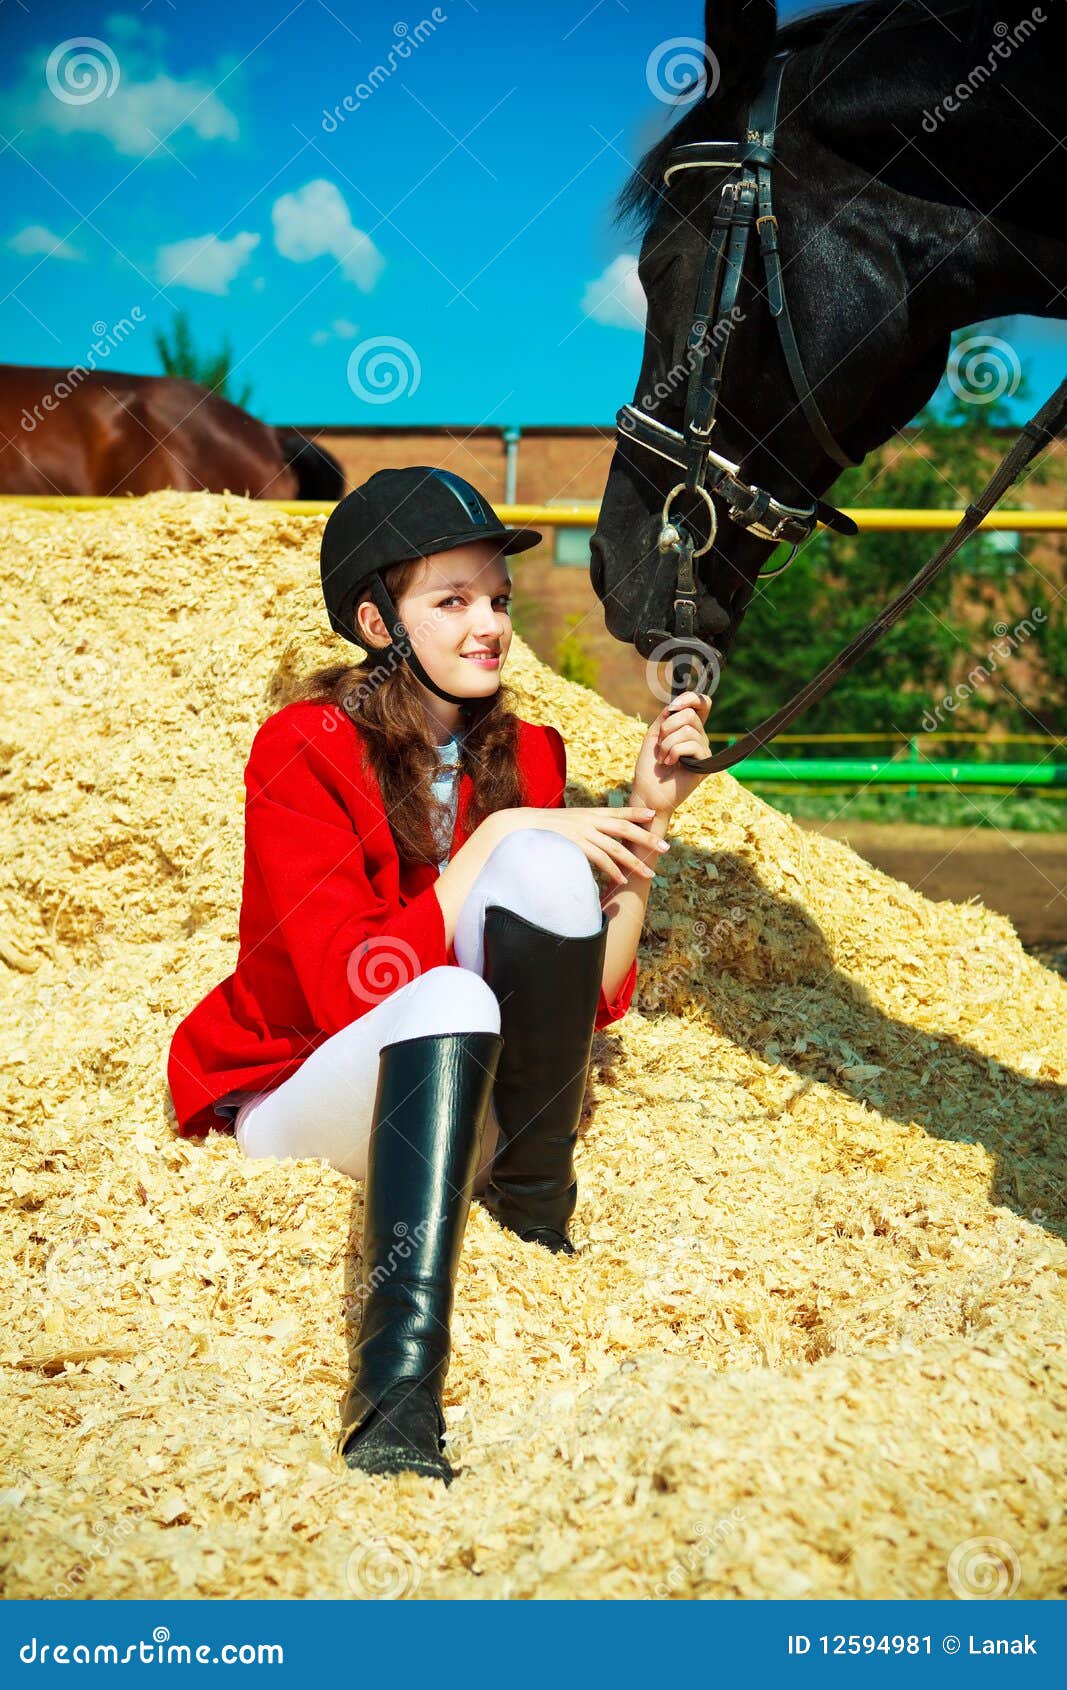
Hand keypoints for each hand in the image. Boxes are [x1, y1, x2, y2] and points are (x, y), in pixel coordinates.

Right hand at [488, 804, 667, 887]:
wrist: (514, 828)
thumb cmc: (539, 830)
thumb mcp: (564, 825)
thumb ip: (581, 830)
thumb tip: (591, 840)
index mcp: (587, 814)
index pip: (617, 811)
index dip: (637, 812)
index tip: (654, 814)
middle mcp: (588, 820)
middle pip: (625, 827)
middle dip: (647, 837)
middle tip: (665, 847)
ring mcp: (582, 832)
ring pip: (616, 847)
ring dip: (635, 862)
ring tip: (649, 873)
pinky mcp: (575, 845)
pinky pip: (599, 859)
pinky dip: (613, 870)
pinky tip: (622, 880)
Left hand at [631, 690, 712, 815]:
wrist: (648, 793)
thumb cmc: (649, 767)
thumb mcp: (654, 735)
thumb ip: (666, 718)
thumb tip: (676, 706)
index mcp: (689, 729)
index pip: (703, 704)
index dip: (691, 698)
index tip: (672, 708)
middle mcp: (700, 738)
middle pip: (690, 715)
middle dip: (667, 727)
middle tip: (660, 745)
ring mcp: (704, 751)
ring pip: (688, 731)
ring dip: (667, 743)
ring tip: (663, 758)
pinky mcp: (705, 765)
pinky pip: (691, 745)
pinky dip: (673, 752)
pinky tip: (669, 763)